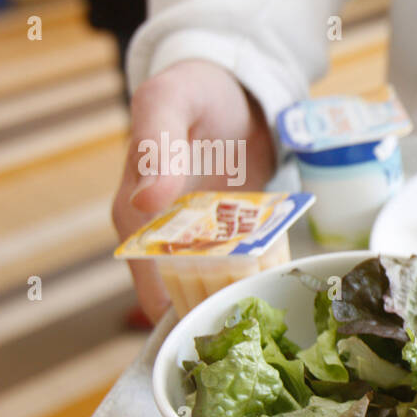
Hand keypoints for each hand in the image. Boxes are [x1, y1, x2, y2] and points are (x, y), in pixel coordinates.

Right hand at [112, 60, 276, 320]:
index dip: (179, 316)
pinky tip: (281, 284)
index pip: (151, 289)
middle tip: (258, 331)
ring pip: (217, 287)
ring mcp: (199, 235)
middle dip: (218, 316)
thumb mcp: (168, 104)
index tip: (218, 331)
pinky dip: (260, 275)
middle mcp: (162, 235)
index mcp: (135, 216)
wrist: (231, 84)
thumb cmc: (192, 88)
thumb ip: (156, 146)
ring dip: (242, 300)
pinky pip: (245, 264)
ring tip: (273, 318)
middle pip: (186, 298)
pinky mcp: (231, 231)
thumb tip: (145, 200)